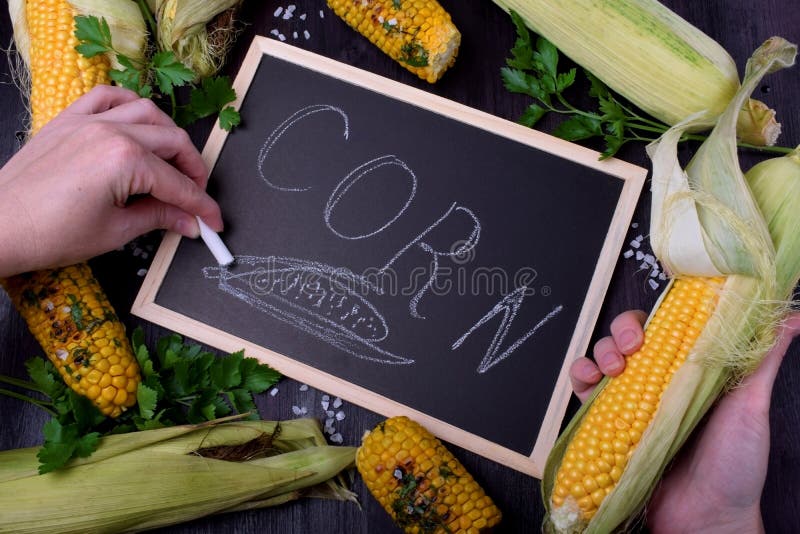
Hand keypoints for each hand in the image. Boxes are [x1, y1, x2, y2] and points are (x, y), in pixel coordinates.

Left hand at [0, 86, 222, 276]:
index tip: (213, 221)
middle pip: (173, 143)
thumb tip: (188, 221)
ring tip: (173, 162)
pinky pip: (108, 97)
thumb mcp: (115, 232)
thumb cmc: (51, 234)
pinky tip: (138, 125)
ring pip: (148, 113)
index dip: (202, 206)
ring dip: (169, 136)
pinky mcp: (68, 120)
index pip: (179, 184)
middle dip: (193, 171)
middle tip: (196, 198)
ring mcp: (88, 120)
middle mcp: (111, 131)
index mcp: (125, 160)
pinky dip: (130, 106)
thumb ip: (159, 218)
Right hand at [570, 310, 799, 532]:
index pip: (667, 327)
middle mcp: (660, 382)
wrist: (706, 519)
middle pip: (629, 337)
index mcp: (693, 372)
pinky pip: (585, 393)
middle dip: (622, 332)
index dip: (656, 317)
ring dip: (600, 351)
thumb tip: (788, 318)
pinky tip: (588, 380)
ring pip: (605, 358)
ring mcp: (634, 403)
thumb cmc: (736, 468)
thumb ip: (762, 360)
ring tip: (611, 368)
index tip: (657, 324)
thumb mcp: (752, 407)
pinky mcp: (610, 425)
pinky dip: (579, 378)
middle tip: (632, 348)